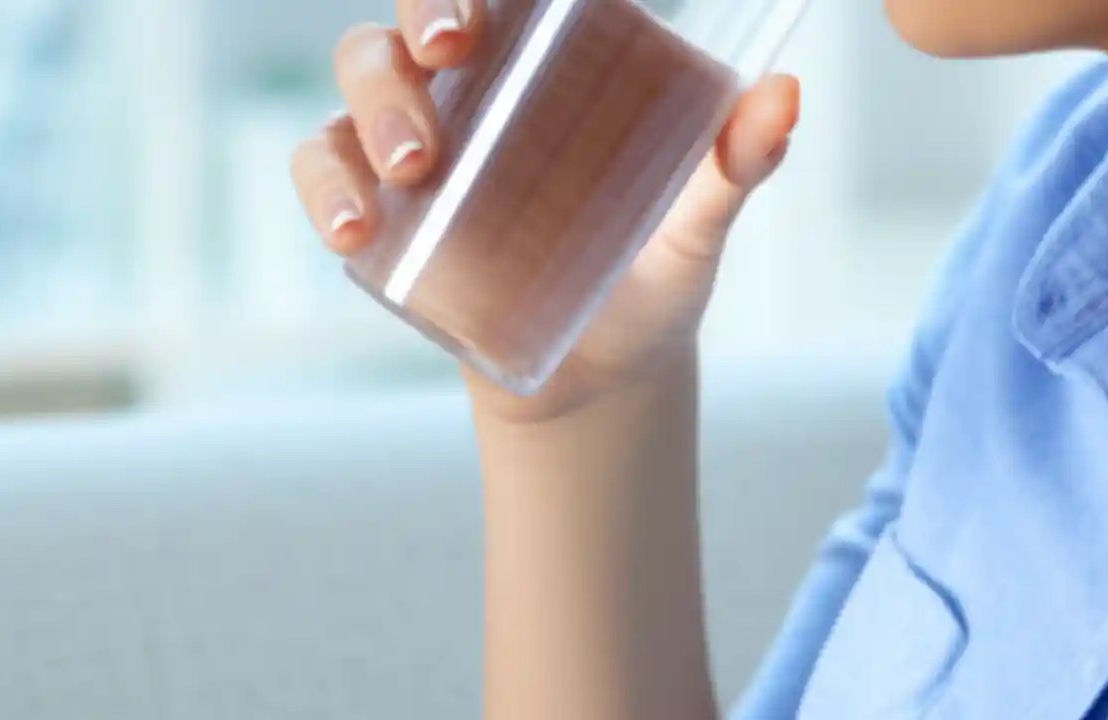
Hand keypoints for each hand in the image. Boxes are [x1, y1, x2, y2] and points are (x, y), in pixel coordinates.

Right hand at [291, 0, 800, 422]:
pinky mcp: (380, 210)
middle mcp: (476, 89)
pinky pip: (323, 170)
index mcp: (551, 66)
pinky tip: (354, 229)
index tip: (495, 6)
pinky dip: (323, 187)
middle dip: (420, 15)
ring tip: (411, 169)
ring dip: (372, 105)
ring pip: (359, 77)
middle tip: (449, 54)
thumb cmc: (649, 280)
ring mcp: (417, 145)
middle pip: (418, 17)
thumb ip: (735, 167)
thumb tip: (784, 97)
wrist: (598, 381)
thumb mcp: (696, 227)